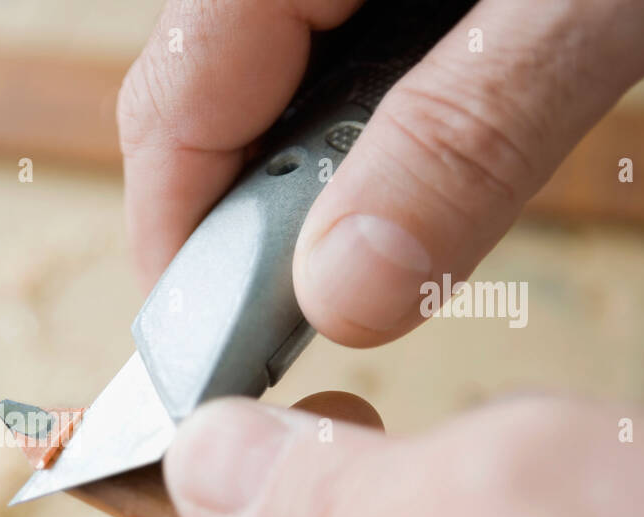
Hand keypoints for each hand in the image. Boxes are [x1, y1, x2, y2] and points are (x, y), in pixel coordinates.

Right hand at [118, 0, 643, 345]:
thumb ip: (468, 136)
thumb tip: (345, 292)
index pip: (174, 99)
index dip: (174, 238)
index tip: (208, 344)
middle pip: (203, 91)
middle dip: (235, 217)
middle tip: (286, 319)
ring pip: (266, 75)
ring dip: (300, 177)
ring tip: (359, 247)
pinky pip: (330, 46)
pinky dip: (359, 122)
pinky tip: (405, 160)